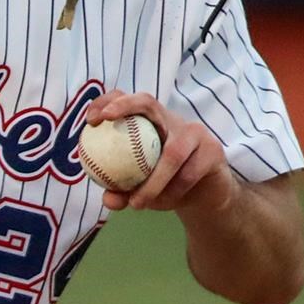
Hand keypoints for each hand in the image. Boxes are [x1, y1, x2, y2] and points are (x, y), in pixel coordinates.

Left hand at [83, 89, 239, 213]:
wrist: (205, 196)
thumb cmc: (166, 184)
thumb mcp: (140, 188)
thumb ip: (122, 192)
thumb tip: (108, 199)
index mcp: (149, 124)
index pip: (127, 100)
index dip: (108, 102)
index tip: (90, 119)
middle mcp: (170, 120)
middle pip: (148, 102)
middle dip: (124, 106)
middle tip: (105, 120)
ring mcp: (194, 132)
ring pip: (171, 153)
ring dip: (152, 182)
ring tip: (136, 203)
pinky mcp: (213, 150)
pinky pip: (189, 173)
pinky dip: (173, 192)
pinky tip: (163, 204)